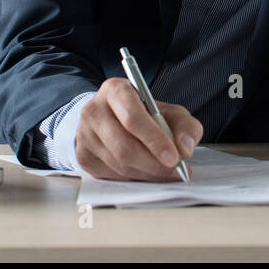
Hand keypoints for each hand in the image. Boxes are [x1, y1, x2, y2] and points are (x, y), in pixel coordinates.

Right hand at [74, 78, 202, 181]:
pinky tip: (146, 172)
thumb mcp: (169, 112)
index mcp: (115, 90)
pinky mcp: (83, 156)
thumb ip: (185, 126)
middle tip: (175, 170)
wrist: (115, 117)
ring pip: (118, 164)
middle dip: (154, 163)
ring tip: (165, 172)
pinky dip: (134, 177)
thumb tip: (185, 149)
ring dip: (147, 173)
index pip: (133, 118)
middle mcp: (94, 110)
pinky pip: (112, 175)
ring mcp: (84, 134)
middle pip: (124, 146)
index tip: (175, 157)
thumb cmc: (145, 113)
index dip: (155, 140)